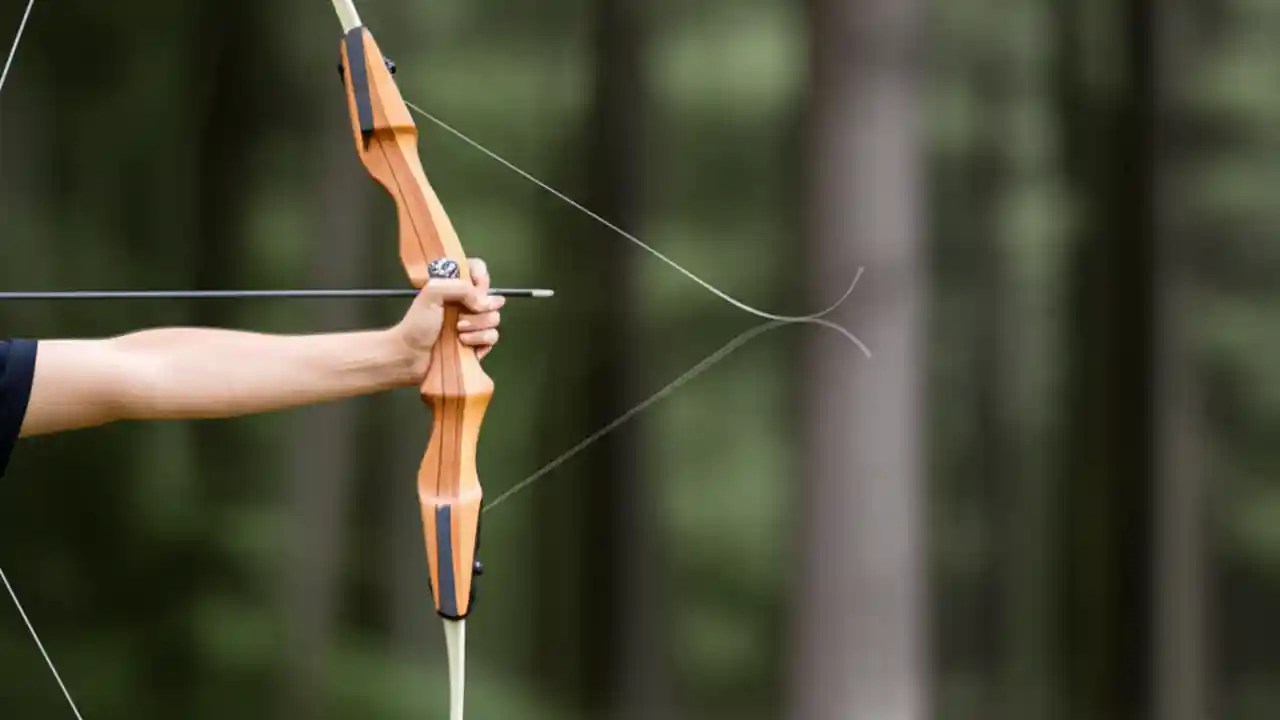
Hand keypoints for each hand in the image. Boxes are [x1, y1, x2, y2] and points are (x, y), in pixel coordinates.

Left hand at [392, 258, 504, 381]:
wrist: (411, 356)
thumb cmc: (416, 324)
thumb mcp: (432, 294)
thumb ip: (460, 288)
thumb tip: (484, 303)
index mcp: (454, 287)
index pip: (478, 270)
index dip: (480, 277)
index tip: (475, 287)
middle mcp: (466, 304)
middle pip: (491, 297)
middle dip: (479, 308)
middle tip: (460, 316)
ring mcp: (473, 324)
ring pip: (493, 319)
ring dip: (477, 326)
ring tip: (458, 331)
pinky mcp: (477, 343)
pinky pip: (492, 337)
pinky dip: (480, 340)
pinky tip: (464, 343)